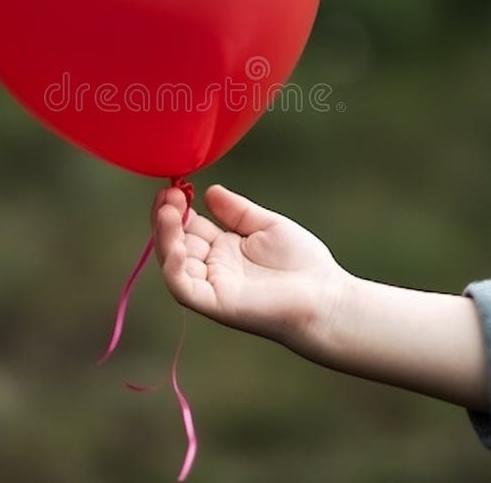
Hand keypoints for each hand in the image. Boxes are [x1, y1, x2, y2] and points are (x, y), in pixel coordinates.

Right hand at [151, 184, 350, 356]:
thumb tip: (209, 191)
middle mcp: (213, 267)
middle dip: (166, 217)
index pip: (188, 226)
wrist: (326, 297)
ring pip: (173, 263)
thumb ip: (236, 211)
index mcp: (223, 248)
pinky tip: (176, 244)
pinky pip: (183, 287)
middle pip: (174, 242)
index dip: (178, 207)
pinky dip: (173, 267)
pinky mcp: (215, 303)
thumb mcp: (266, 226)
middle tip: (168, 194)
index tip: (176, 187)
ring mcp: (212, 285)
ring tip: (167, 210)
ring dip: (164, 237)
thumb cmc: (303, 264)